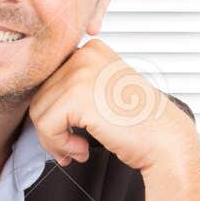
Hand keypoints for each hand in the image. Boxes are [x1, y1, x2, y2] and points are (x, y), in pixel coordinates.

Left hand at [28, 38, 199, 200]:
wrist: (165, 140)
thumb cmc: (138, 123)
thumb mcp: (102, 93)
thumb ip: (73, 89)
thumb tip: (34, 104)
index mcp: (91, 49)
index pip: (49, 81)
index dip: (56, 112)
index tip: (72, 132)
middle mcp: (84, 54)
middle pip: (40, 95)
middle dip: (52, 129)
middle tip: (72, 148)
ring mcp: (80, 72)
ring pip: (38, 112)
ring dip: (54, 140)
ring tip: (77, 150)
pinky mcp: (77, 95)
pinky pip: (45, 125)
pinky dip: (58, 145)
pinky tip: (81, 150)